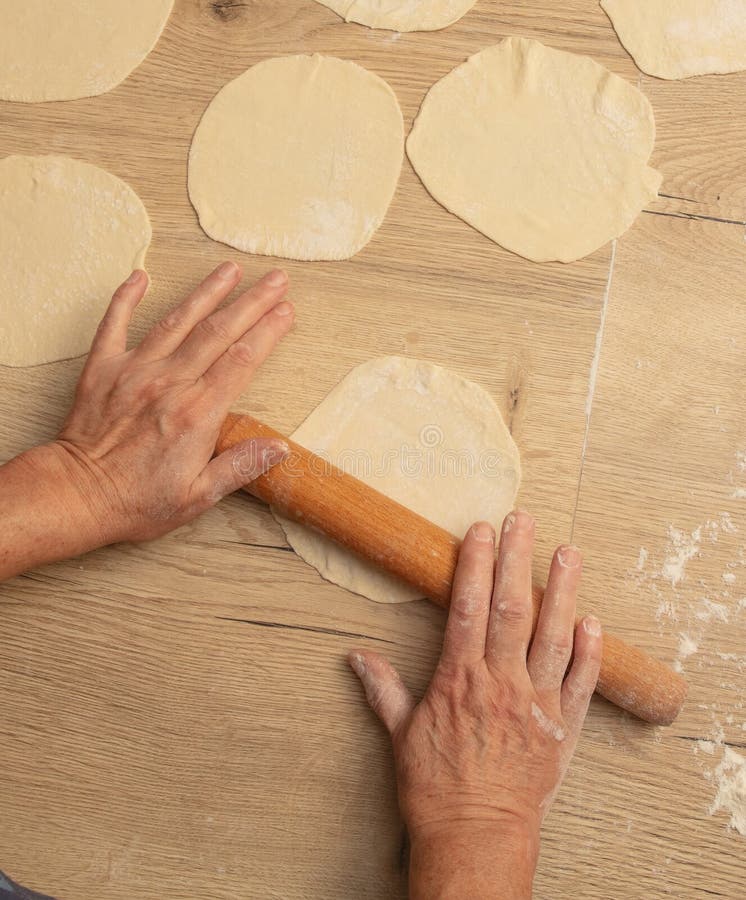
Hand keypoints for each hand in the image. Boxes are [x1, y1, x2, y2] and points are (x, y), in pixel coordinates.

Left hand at [52, 262, 294, 544]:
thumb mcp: (197, 497)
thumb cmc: (137, 500)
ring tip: (230, 270)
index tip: (286, 312)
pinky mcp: (103, 368)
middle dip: (251, 302)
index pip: (242, 361)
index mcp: (197, 413)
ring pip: (178, 321)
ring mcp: (135, 371)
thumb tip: (279, 448)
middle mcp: (169, 383)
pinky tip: (140, 275)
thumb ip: (239, 467)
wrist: (77, 495)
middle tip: (276, 280)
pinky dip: (126, 297)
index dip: (267, 332)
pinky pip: (115, 323)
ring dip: (207, 292)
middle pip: (219, 332)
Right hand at [349, 511, 602, 899]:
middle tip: (523, 520)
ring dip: (562, 591)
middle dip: (516, 559)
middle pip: (511, 608)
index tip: (480, 530)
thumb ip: (383, 689)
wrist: (476, 839)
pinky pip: (581, 683)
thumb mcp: (401, 734)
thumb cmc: (436, 788)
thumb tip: (355, 657)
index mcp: (460, 679)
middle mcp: (501, 683)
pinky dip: (589, 651)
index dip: (474, 564)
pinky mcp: (562, 727)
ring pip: (553, 635)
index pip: (467, 607)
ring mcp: (536, 703)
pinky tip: (592, 621)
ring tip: (567, 553)